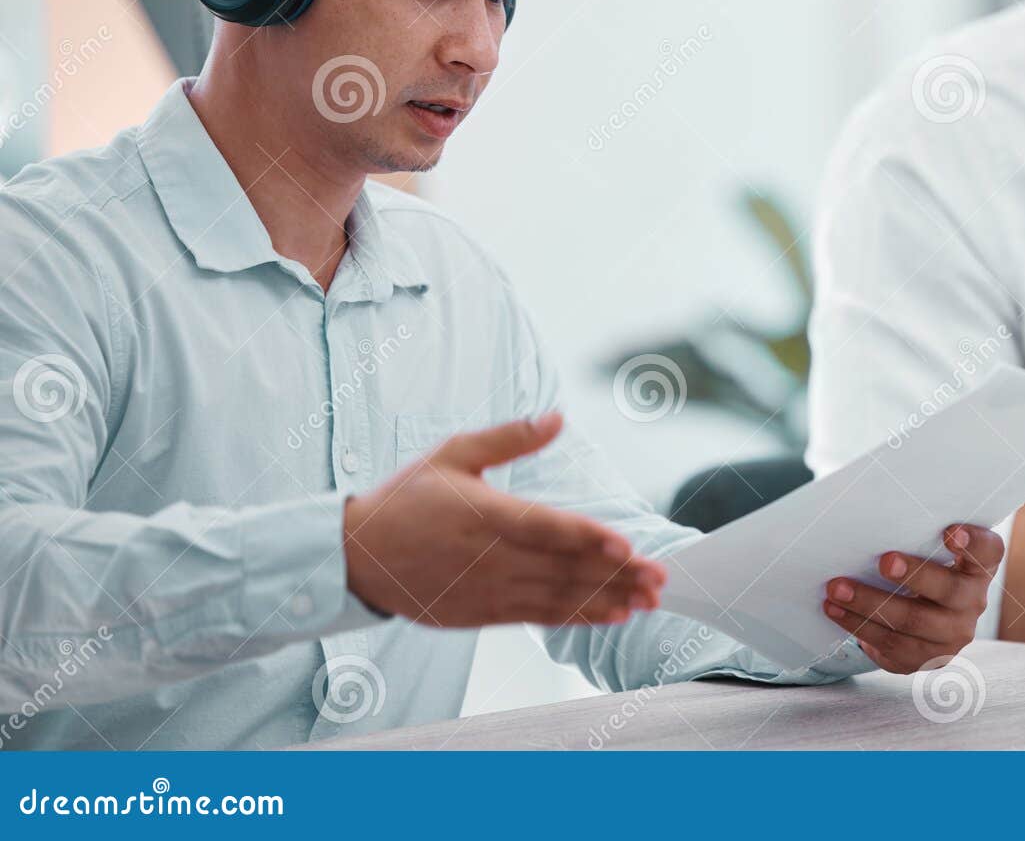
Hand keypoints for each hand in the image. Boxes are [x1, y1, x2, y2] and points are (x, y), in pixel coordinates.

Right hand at [343, 414, 665, 626]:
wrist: (355, 558)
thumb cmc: (406, 499)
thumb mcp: (452, 454)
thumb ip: (509, 438)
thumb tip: (557, 417)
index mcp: (485, 515)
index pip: (546, 528)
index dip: (588, 538)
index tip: (627, 544)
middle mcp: (491, 558)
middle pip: (563, 568)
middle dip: (616, 575)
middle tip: (659, 578)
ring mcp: (488, 590)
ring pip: (558, 598)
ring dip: (606, 600)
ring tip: (646, 601)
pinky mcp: (484, 614)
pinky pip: (540, 617)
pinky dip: (578, 618)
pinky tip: (610, 615)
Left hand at [821, 524, 1003, 672]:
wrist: (922, 619)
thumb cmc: (922, 568)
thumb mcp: (928, 550)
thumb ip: (916, 536)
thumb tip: (871, 519)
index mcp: (978, 567)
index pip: (987, 552)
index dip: (973, 542)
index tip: (950, 532)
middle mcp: (973, 602)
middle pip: (948, 590)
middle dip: (913, 575)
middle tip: (884, 561)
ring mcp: (952, 635)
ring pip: (912, 622)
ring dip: (869, 604)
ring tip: (837, 588)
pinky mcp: (926, 658)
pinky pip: (891, 644)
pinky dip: (858, 625)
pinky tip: (835, 610)